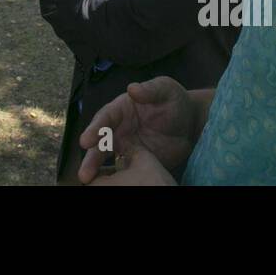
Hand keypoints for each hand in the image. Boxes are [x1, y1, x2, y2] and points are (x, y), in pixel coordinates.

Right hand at [78, 76, 197, 184]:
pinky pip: (124, 171)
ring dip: (98, 170)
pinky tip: (110, 186)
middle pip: (101, 143)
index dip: (94, 129)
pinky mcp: (136, 162)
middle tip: (84, 172)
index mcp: (121, 109)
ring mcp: (127, 147)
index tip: (85, 140)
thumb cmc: (174, 101)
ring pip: (108, 159)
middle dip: (92, 157)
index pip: (104, 118)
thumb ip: (149, 89)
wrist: (191, 123)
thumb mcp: (165, 89)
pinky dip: (117, 178)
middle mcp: (119, 129)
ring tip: (89, 182)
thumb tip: (132, 89)